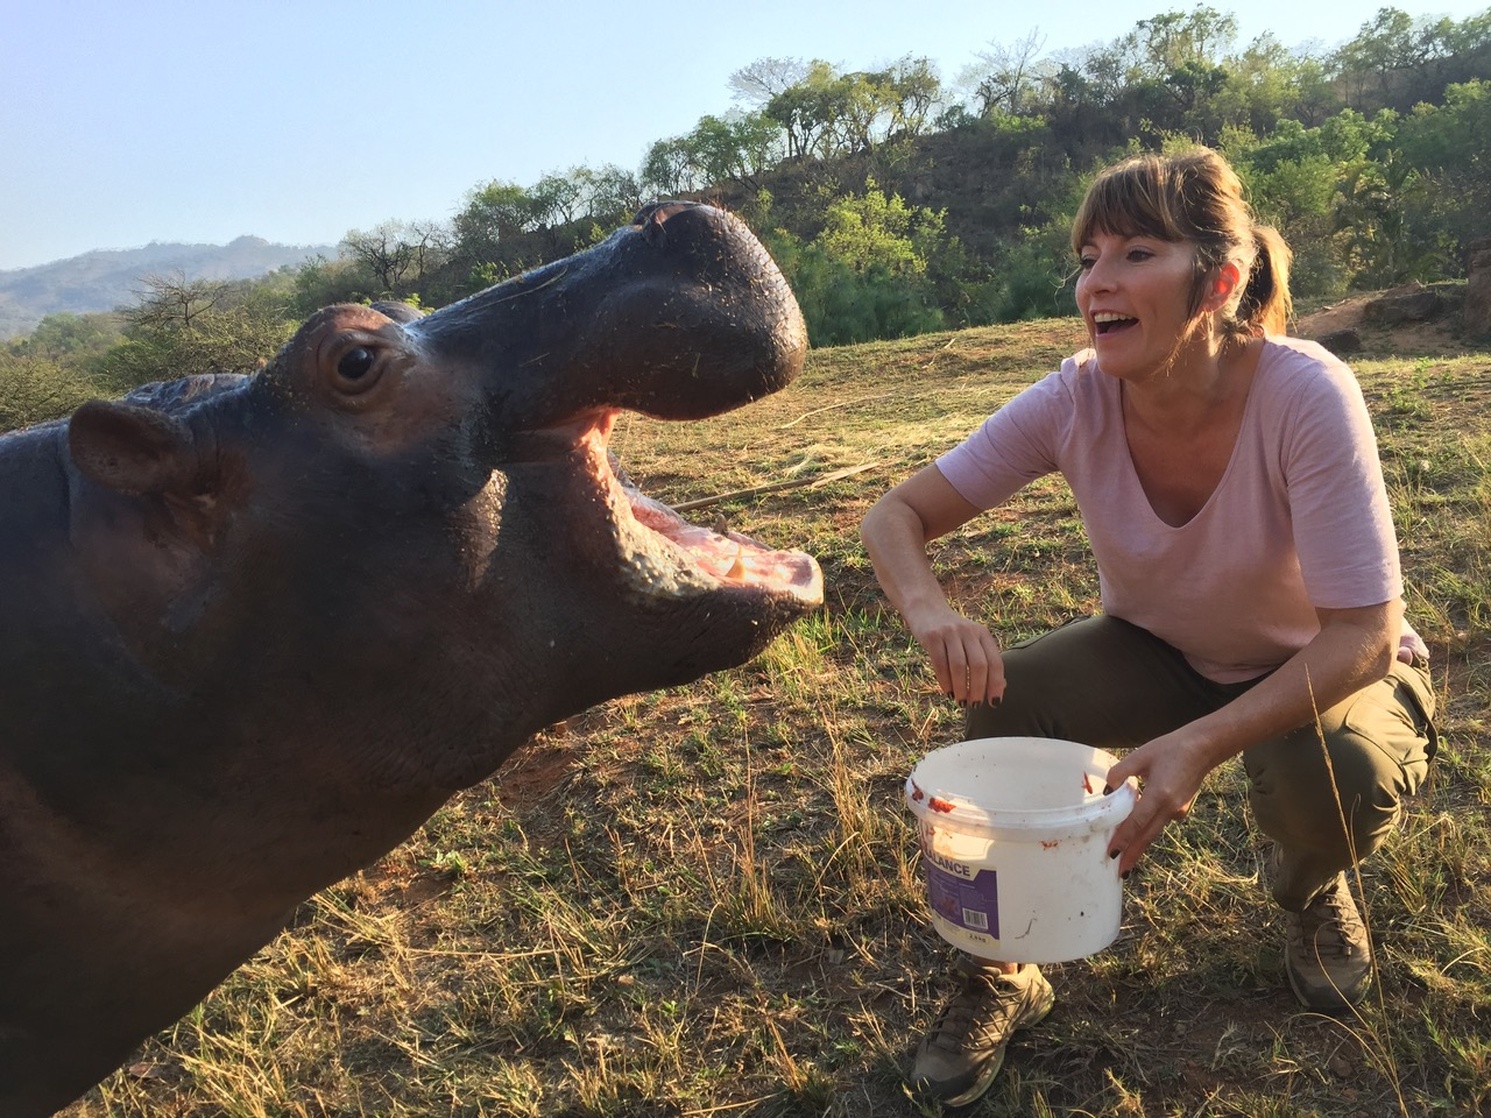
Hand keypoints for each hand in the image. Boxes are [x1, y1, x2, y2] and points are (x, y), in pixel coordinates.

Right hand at [903, 602, 1005, 705]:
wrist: (926, 608)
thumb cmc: (952, 633)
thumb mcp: (971, 641)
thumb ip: (985, 660)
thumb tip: (1000, 688)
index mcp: (982, 633)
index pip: (995, 661)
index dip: (996, 684)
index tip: (994, 702)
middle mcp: (968, 631)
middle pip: (979, 664)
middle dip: (978, 688)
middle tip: (975, 705)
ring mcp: (949, 633)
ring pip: (959, 665)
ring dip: (961, 688)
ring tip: (961, 701)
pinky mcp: (932, 636)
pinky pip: (940, 663)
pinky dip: (945, 681)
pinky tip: (948, 691)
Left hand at [1103, 730, 1214, 873]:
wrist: (1203, 748)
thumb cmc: (1170, 749)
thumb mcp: (1140, 755)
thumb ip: (1120, 773)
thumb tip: (1107, 791)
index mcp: (1159, 794)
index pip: (1136, 822)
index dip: (1123, 839)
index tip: (1112, 854)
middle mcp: (1170, 808)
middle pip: (1146, 836)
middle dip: (1132, 855)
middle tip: (1119, 873)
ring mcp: (1178, 811)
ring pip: (1154, 831)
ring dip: (1139, 845)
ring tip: (1125, 858)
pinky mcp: (1181, 809)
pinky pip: (1160, 822)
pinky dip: (1148, 829)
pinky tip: (1137, 832)